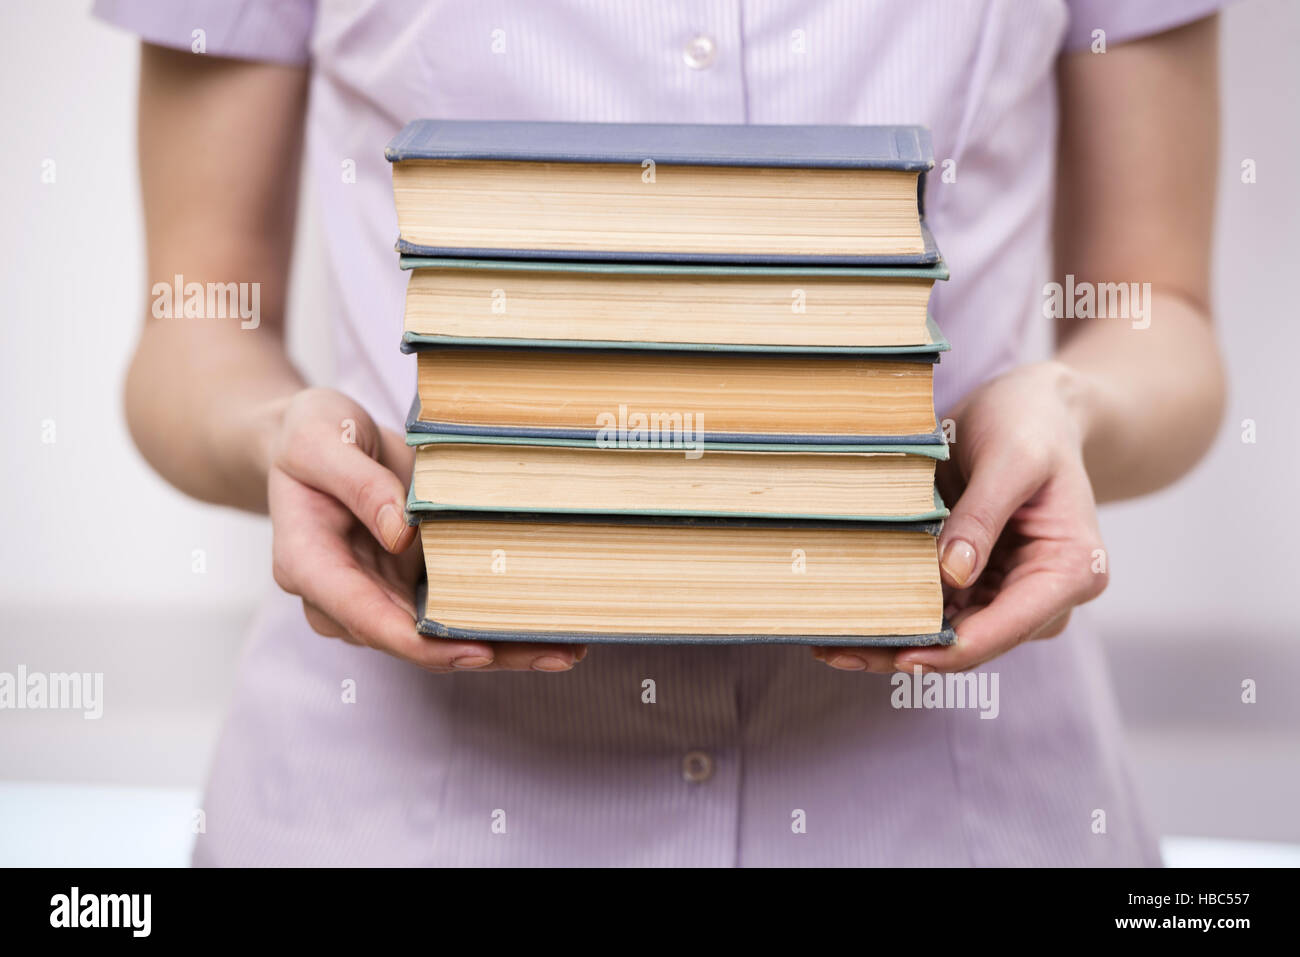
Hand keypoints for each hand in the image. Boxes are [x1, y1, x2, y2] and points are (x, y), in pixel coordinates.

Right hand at [266, 388, 585, 672]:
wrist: (315, 442)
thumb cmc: (312, 436)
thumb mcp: (321, 440)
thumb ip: (358, 484)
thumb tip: (401, 533)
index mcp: (308, 566)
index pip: (367, 618)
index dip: (422, 644)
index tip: (475, 652)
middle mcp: (343, 597)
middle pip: (415, 642)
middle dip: (484, 654)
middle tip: (557, 653)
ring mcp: (379, 597)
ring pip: (440, 639)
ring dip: (503, 648)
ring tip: (569, 648)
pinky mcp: (408, 587)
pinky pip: (451, 615)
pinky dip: (497, 622)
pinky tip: (549, 625)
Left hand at [812, 361, 1108, 672]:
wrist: (1034, 409)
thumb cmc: (1030, 425)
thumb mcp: (1011, 458)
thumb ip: (983, 516)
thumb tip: (951, 575)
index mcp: (1072, 571)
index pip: (1008, 626)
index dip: (953, 649)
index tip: (900, 654)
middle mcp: (1046, 597)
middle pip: (973, 643)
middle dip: (908, 651)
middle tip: (837, 651)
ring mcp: (1011, 595)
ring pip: (948, 637)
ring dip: (892, 640)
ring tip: (827, 642)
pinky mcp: (980, 584)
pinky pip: (938, 612)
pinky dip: (898, 615)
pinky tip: (847, 617)